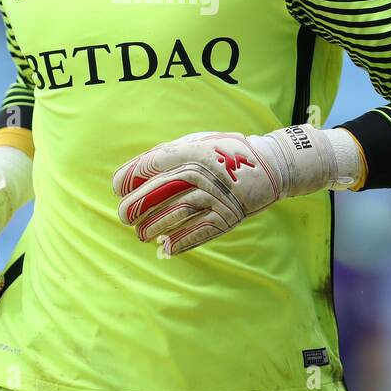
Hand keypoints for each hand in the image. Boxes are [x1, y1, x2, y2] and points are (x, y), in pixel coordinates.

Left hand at [112, 126, 343, 255]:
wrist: (271, 166)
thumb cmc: (225, 153)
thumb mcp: (199, 142)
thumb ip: (170, 154)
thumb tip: (137, 172)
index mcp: (193, 150)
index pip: (153, 164)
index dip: (130, 177)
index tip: (118, 187)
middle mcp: (203, 173)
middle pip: (160, 192)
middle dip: (137, 206)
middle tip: (124, 215)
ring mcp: (216, 196)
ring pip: (176, 214)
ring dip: (154, 226)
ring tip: (141, 233)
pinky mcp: (228, 216)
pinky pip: (200, 232)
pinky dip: (181, 242)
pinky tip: (166, 248)